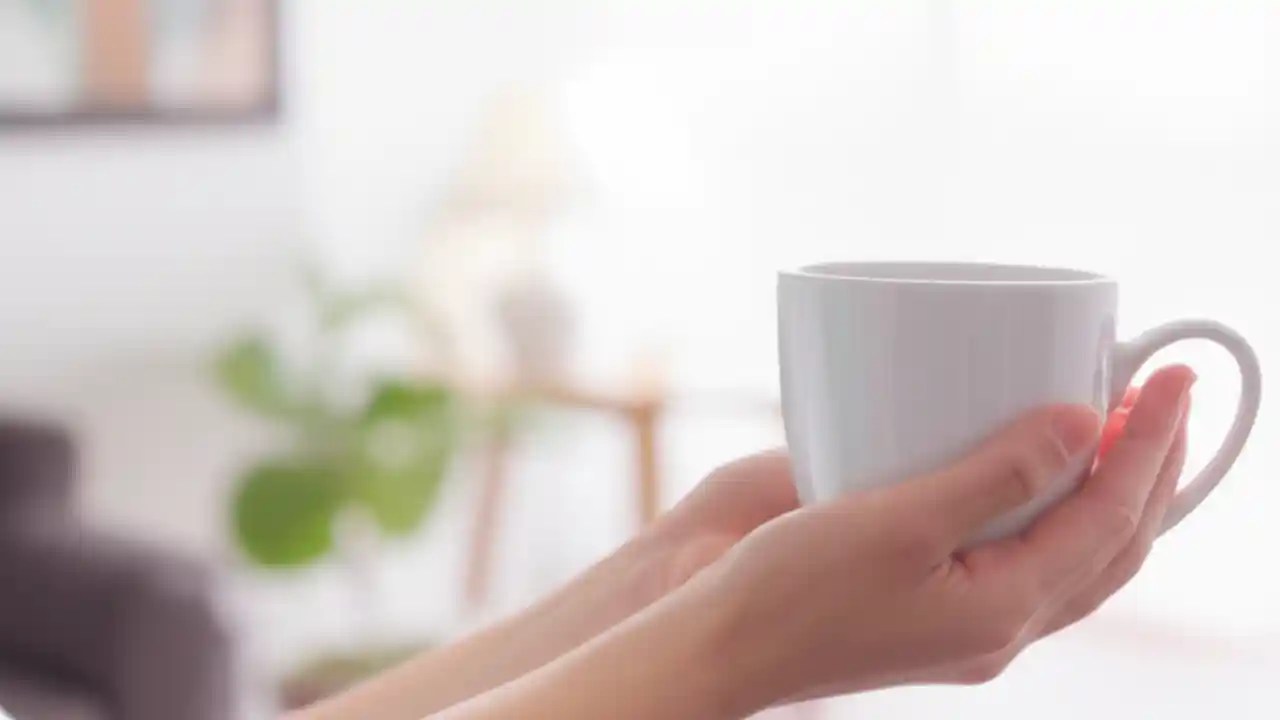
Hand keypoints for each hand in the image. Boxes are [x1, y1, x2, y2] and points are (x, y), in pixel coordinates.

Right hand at [699, 365, 1192, 711]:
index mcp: (1001, 612)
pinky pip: (1024, 558)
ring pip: (1074, 560)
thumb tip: (1087, 427)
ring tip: (1124, 428)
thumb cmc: (790, 590)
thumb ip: (998, 476)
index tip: (1171, 378)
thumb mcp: (898, 524)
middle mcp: (996, 626)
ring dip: (1110, 493)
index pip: (1111, 522)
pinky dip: (1054, 511)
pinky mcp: (929, 602)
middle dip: (1151, 471)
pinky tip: (1035, 472)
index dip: (1151, 446)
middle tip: (1167, 395)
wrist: (717, 644)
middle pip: (1111, 548)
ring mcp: (965, 620)